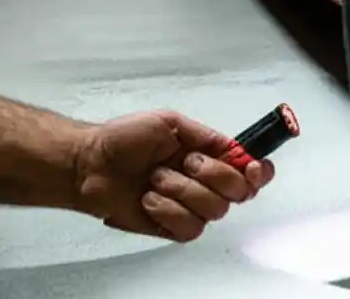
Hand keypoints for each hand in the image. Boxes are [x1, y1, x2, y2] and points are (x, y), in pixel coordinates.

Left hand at [73, 110, 274, 241]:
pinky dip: (169, 212)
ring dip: (183, 191)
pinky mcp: (173, 228)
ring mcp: (191, 208)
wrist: (90, 163)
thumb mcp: (169, 122)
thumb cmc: (125, 138)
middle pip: (239, 192)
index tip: (249, 166)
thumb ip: (206, 135)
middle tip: (184, 162)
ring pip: (214, 210)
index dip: (258, 172)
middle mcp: (207, 184)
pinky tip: (149, 200)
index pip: (251, 171)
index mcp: (211, 157)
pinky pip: (190, 228)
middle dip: (212, 175)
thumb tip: (236, 149)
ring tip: (155, 179)